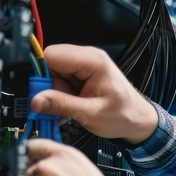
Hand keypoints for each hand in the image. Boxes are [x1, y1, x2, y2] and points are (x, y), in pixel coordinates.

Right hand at [32, 44, 158, 144]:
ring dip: (54, 93)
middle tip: (53, 106)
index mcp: (92, 61)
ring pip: (52, 74)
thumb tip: (36, 101)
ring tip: (67, 110)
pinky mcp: (82, 76)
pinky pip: (60, 81)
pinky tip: (69, 108)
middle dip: (47, 86)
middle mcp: (87, 58)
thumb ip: (62, 105)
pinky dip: (59, 95)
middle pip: (50, 64)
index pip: (52, 55)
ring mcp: (84, 66)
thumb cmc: (124, 115)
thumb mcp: (91, 114)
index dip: (40, 74)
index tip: (37, 93)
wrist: (138, 120)